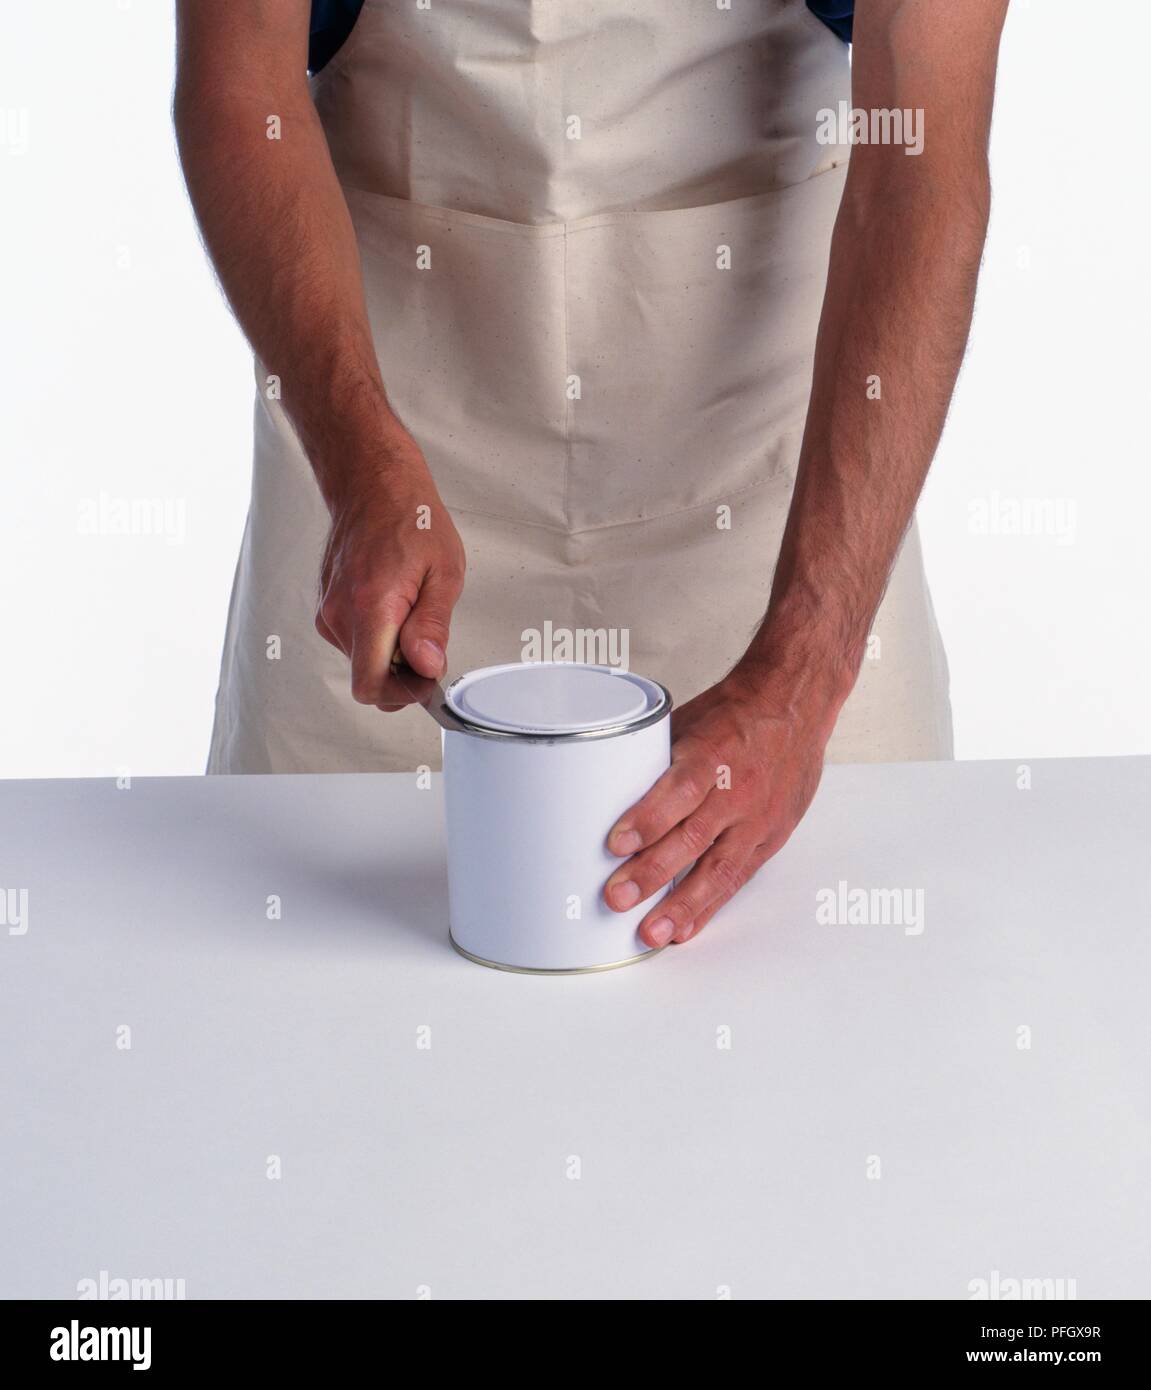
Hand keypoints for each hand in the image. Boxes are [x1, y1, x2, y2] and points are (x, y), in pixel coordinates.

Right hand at [314, 429, 465, 709]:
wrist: (373, 484)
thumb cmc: (411, 519)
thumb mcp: (444, 572)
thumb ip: (433, 625)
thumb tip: (428, 665)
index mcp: (370, 608)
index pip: (369, 686)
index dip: (402, 694)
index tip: (425, 676)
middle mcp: (340, 614)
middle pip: (368, 678)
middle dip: (402, 673)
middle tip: (428, 642)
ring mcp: (328, 613)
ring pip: (362, 661)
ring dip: (390, 652)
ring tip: (412, 611)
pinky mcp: (326, 609)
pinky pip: (355, 642)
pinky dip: (377, 637)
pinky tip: (395, 605)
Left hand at [603, 666, 835, 947]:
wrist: (794, 705)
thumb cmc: (733, 713)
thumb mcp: (689, 723)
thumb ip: (655, 762)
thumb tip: (604, 789)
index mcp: (712, 753)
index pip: (679, 790)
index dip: (647, 819)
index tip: (615, 845)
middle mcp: (737, 790)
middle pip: (693, 838)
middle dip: (653, 873)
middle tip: (618, 898)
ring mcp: (756, 818)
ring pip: (718, 869)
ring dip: (682, 905)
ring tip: (651, 934)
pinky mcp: (770, 837)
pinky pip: (737, 878)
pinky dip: (709, 906)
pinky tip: (684, 928)